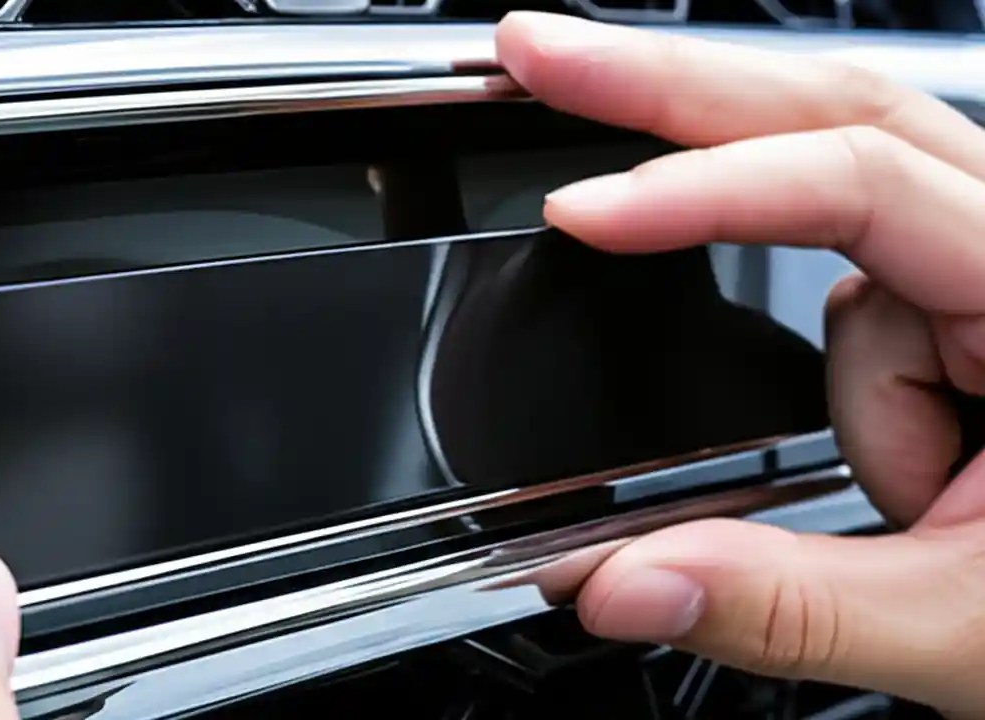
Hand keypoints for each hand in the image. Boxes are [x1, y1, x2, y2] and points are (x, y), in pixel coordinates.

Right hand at [497, 11, 984, 717]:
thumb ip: (783, 605)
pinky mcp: (950, 294)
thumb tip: (618, 575)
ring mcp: (984, 264)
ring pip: (836, 238)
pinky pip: (842, 294)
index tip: (581, 213)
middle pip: (834, 109)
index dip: (705, 190)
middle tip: (541, 54)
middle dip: (671, 84)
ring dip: (842, 368)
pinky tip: (902, 457)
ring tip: (911, 483)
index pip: (860, 182)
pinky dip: (823, 357)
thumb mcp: (962, 623)